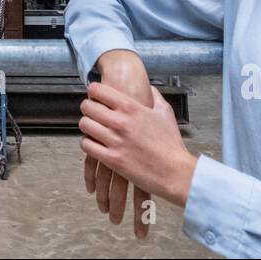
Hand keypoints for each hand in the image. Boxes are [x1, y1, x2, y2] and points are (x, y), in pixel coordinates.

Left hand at [83, 51, 153, 237]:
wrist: (175, 172)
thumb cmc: (171, 143)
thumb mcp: (165, 112)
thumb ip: (154, 96)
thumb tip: (147, 87)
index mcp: (131, 107)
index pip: (98, 90)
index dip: (94, 92)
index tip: (96, 96)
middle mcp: (120, 121)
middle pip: (87, 106)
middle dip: (88, 108)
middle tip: (92, 113)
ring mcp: (114, 141)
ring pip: (84, 125)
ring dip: (87, 126)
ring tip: (93, 129)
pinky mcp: (111, 159)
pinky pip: (87, 145)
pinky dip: (88, 143)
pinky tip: (96, 144)